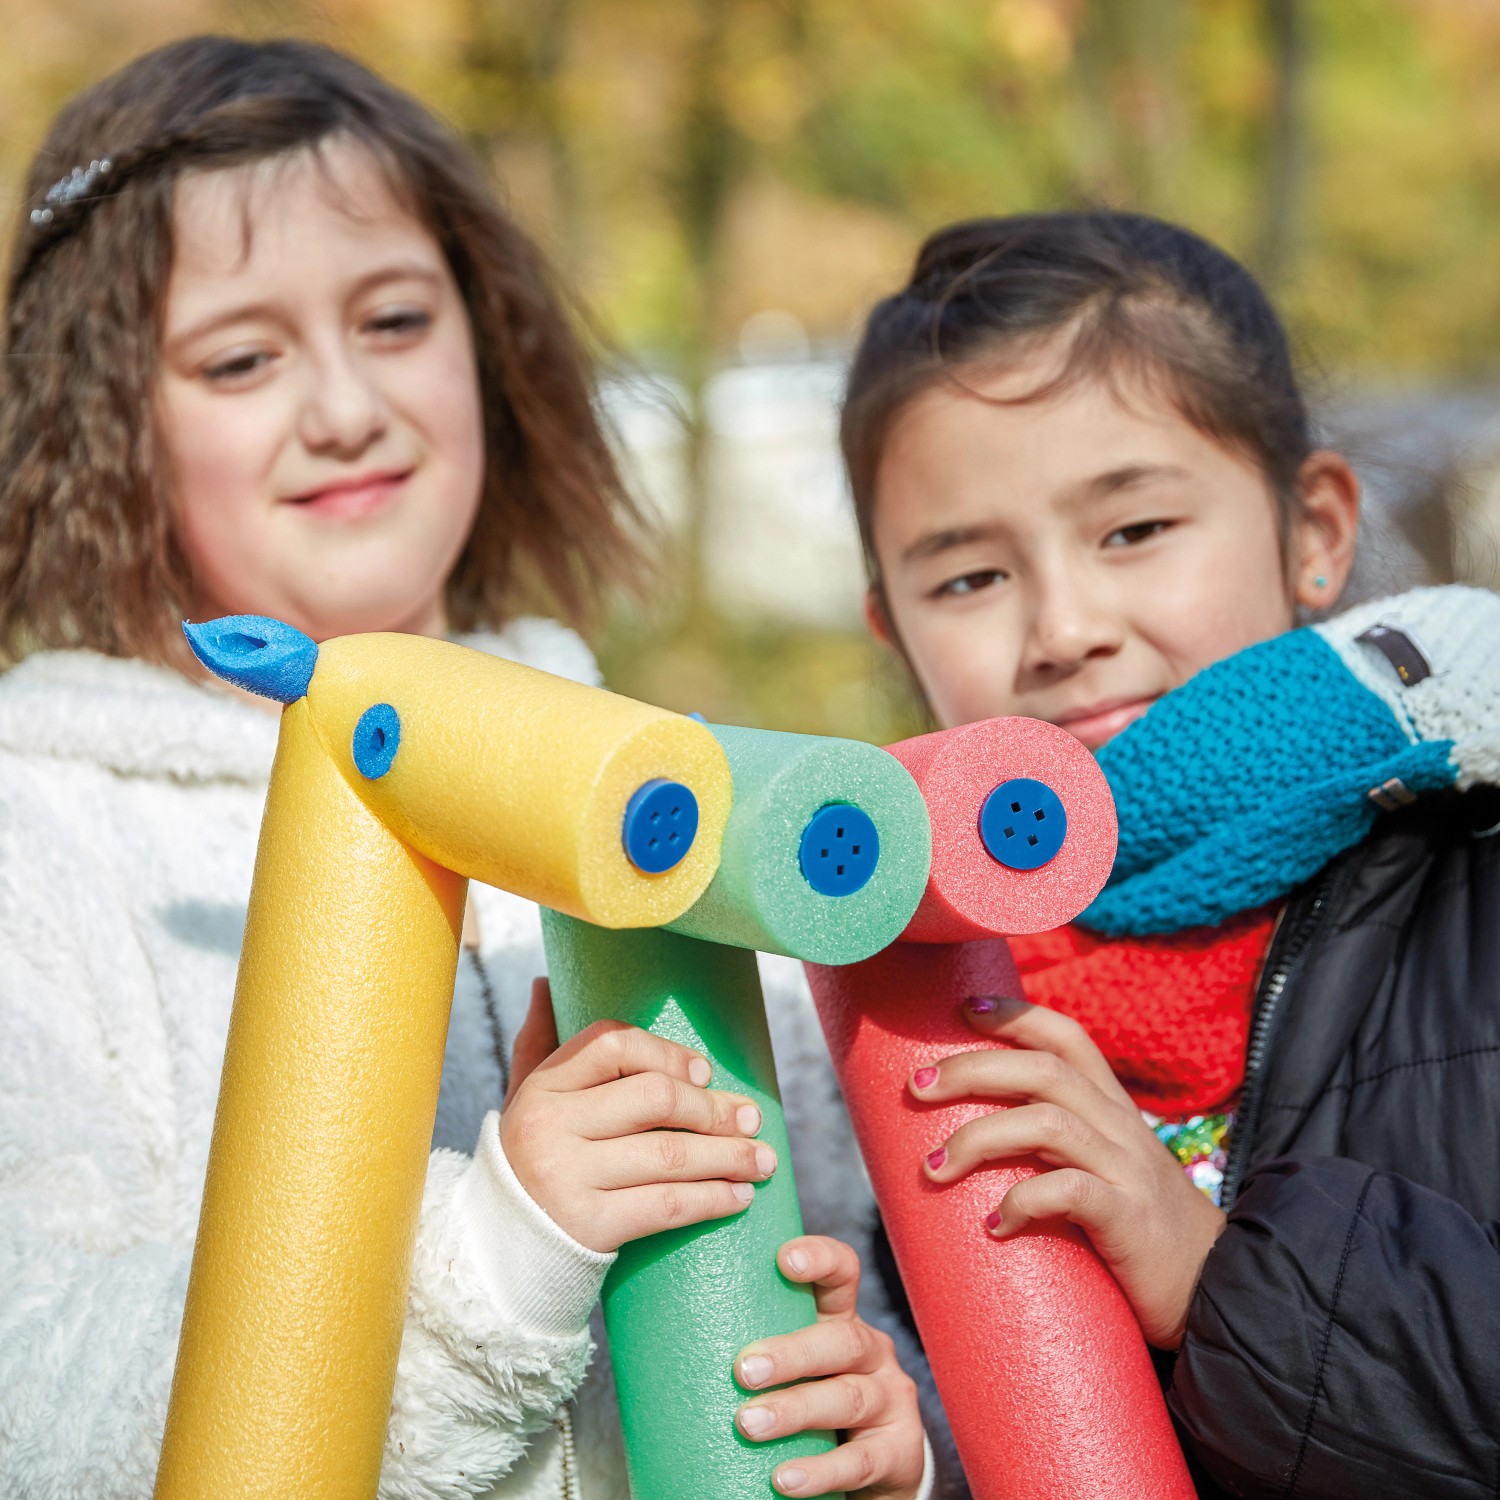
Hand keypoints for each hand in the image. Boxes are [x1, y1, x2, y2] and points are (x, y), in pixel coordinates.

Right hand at [501, 979, 775, 1253]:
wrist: (496, 1250)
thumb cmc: (525, 1161)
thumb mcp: (521, 1099)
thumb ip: (539, 1043)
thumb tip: (544, 983)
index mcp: (542, 1087)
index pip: (613, 1045)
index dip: (667, 1053)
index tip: (705, 1071)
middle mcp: (551, 1126)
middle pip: (654, 1098)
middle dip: (713, 1108)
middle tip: (751, 1118)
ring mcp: (568, 1177)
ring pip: (670, 1153)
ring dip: (729, 1155)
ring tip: (762, 1160)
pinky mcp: (589, 1227)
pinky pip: (668, 1204)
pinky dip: (712, 1199)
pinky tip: (738, 1197)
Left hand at [734, 1236, 924, 1498]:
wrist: (874, 1469)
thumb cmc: (811, 1402)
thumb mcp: (795, 1366)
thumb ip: (757, 1345)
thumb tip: (659, 1335)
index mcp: (841, 1319)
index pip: (842, 1274)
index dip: (820, 1260)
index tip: (784, 1258)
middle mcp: (872, 1352)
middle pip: (841, 1340)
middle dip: (791, 1353)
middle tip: (743, 1370)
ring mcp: (890, 1400)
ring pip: (846, 1397)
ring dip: (795, 1411)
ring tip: (748, 1425)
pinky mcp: (900, 1452)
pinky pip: (859, 1461)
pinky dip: (820, 1471)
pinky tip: (784, 1479)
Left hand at [912, 994, 1224, 1348]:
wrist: (1219, 1295)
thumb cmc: (1141, 1234)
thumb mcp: (1105, 1170)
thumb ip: (1058, 1145)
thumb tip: (974, 1132)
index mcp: (1112, 1108)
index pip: (1066, 1038)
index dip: (1015, 1015)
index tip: (961, 1009)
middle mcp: (1120, 1127)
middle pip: (1042, 1071)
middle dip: (972, 1068)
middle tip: (917, 1086)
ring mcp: (1128, 1170)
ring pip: (1047, 1123)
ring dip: (979, 1138)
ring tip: (934, 1168)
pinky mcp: (1130, 1219)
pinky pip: (1069, 1192)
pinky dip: (1022, 1201)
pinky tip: (993, 1225)